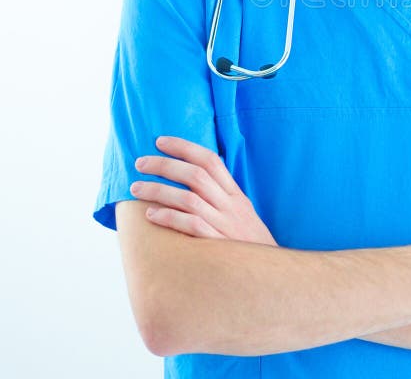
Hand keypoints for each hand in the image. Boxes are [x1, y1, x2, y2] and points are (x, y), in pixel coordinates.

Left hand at [130, 135, 276, 245]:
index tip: (160, 141)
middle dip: (165, 165)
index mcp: (236, 195)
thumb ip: (221, 198)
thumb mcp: (241, 215)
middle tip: (140, 163)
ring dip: (159, 190)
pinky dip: (169, 218)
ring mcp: (224, 224)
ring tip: (136, 187)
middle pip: (196, 175)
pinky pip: (191, 226)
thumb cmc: (247, 245)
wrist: (268, 275)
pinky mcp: (217, 244)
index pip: (210, 161)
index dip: (184, 147)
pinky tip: (150, 215)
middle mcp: (231, 206)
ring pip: (189, 198)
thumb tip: (193, 181)